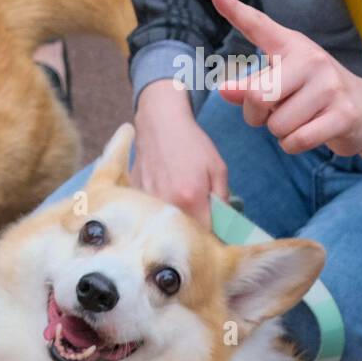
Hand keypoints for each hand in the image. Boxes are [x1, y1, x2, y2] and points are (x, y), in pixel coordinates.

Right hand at [132, 78, 229, 225]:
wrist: (160, 125)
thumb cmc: (191, 144)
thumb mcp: (217, 168)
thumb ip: (223, 199)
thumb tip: (224, 223)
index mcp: (191, 199)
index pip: (205, 235)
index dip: (212, 235)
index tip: (216, 231)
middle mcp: (168, 206)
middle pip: (184, 234)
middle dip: (194, 230)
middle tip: (199, 215)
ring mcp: (149, 205)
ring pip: (166, 227)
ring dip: (176, 221)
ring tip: (179, 201)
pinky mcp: (137, 202)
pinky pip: (152, 216)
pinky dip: (160, 212)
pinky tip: (164, 194)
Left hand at [210, 0, 361, 155]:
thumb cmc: (311, 98)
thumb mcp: (281, 87)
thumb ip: (251, 88)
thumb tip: (224, 90)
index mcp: (291, 46)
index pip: (258, 26)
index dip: (234, 10)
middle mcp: (311, 58)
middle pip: (257, 95)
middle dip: (256, 116)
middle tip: (274, 112)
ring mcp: (329, 85)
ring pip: (276, 126)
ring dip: (280, 133)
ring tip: (301, 119)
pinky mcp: (342, 114)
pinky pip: (295, 142)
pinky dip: (293, 146)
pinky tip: (309, 133)